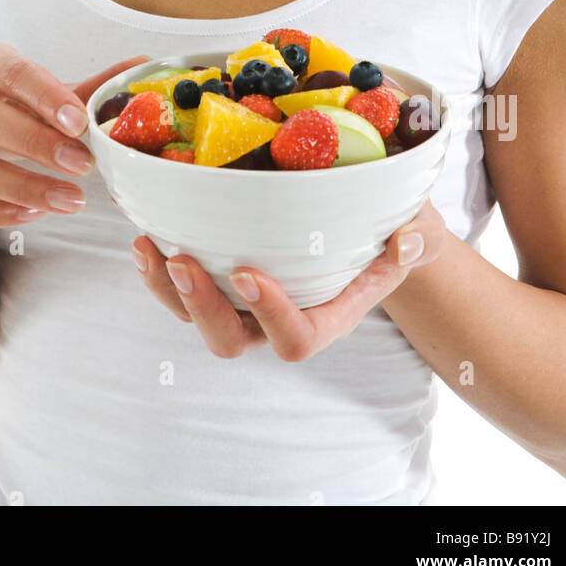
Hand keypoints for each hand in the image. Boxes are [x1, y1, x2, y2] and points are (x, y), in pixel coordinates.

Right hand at [0, 42, 149, 226]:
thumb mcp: (34, 96)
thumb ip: (83, 89)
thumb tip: (144, 65)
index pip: (13, 71)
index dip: (46, 95)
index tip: (81, 123)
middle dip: (36, 146)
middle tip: (83, 168)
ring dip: (21, 187)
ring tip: (70, 202)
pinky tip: (31, 215)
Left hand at [131, 198, 445, 359]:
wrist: (370, 224)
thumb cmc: (395, 228)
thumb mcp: (419, 228)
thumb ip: (417, 237)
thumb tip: (405, 239)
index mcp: (328, 316)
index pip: (296, 338)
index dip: (269, 315)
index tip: (247, 273)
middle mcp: (278, 319)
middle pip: (231, 340)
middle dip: (203, 307)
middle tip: (183, 262)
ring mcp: (244, 304)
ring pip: (196, 318)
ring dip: (167, 289)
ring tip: (149, 248)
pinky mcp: (221, 279)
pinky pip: (181, 289)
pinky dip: (159, 269)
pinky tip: (146, 238)